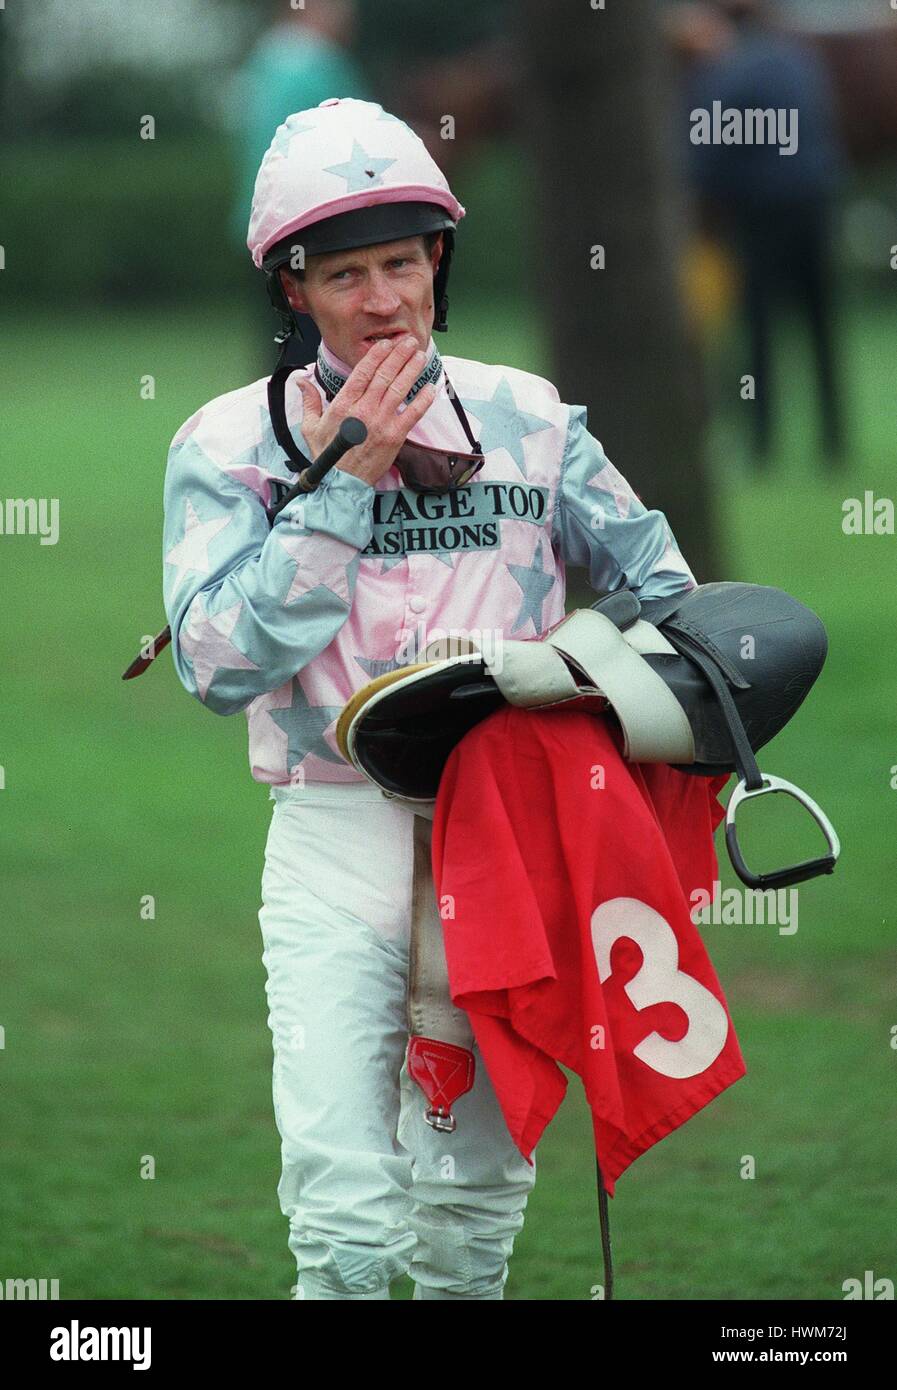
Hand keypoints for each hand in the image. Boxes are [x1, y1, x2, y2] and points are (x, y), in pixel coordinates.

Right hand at [296, 335, 437, 486]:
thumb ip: (310, 401)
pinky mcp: (395, 436)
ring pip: (399, 389)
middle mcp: (363, 409)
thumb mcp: (310, 427)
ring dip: (412, 370)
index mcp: (343, 404)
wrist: (342, 482)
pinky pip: (413, 414)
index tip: (387, 343)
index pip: (362, 372)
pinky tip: (430, 387)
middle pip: (384, 375)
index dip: (377, 355)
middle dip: (399, 356)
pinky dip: (422, 400)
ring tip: (420, 355)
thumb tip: (302, 381)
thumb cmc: (327, 456)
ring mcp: (381, 422)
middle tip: (409, 342)